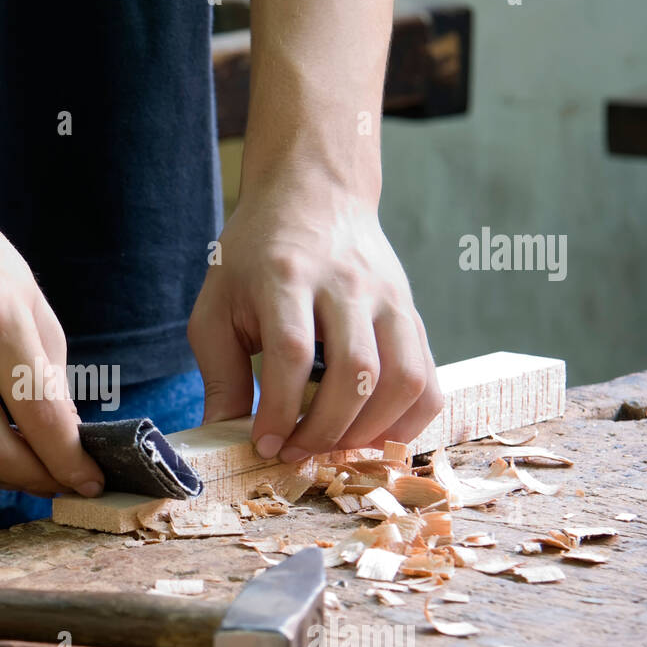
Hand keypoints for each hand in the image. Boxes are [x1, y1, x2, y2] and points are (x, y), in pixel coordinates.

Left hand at [188, 180, 442, 460]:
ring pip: (403, 377)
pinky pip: (429, 377)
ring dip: (372, 430)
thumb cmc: (255, 257)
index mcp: (287, 277)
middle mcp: (347, 285)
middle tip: (297, 453)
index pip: (293, 352)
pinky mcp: (412, 314)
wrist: (313, 194)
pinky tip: (373, 434)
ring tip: (335, 449)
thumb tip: (220, 438)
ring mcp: (389, 299)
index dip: (280, 409)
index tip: (265, 444)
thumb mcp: (217, 306)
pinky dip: (408, 419)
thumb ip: (219, 374)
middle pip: (356, 371)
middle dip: (326, 429)